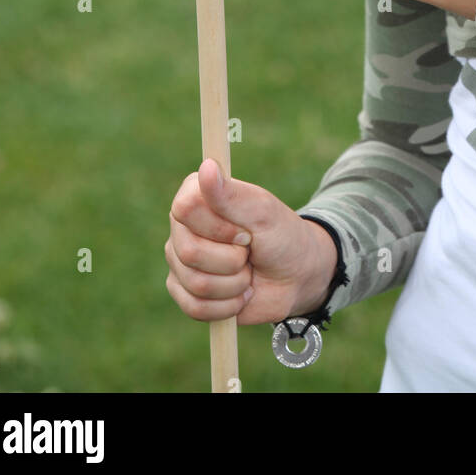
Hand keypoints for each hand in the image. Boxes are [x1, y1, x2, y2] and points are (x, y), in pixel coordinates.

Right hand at [165, 159, 337, 325]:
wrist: (295, 276)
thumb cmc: (280, 234)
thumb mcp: (262, 211)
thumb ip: (231, 193)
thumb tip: (206, 167)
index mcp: (196, 195)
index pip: (184, 209)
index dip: (218, 227)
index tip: (245, 231)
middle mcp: (182, 227)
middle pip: (189, 251)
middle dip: (232, 259)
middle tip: (249, 252)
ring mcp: (180, 261)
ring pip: (195, 283)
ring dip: (234, 283)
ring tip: (248, 272)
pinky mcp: (184, 292)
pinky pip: (195, 307)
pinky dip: (227, 306)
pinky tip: (240, 294)